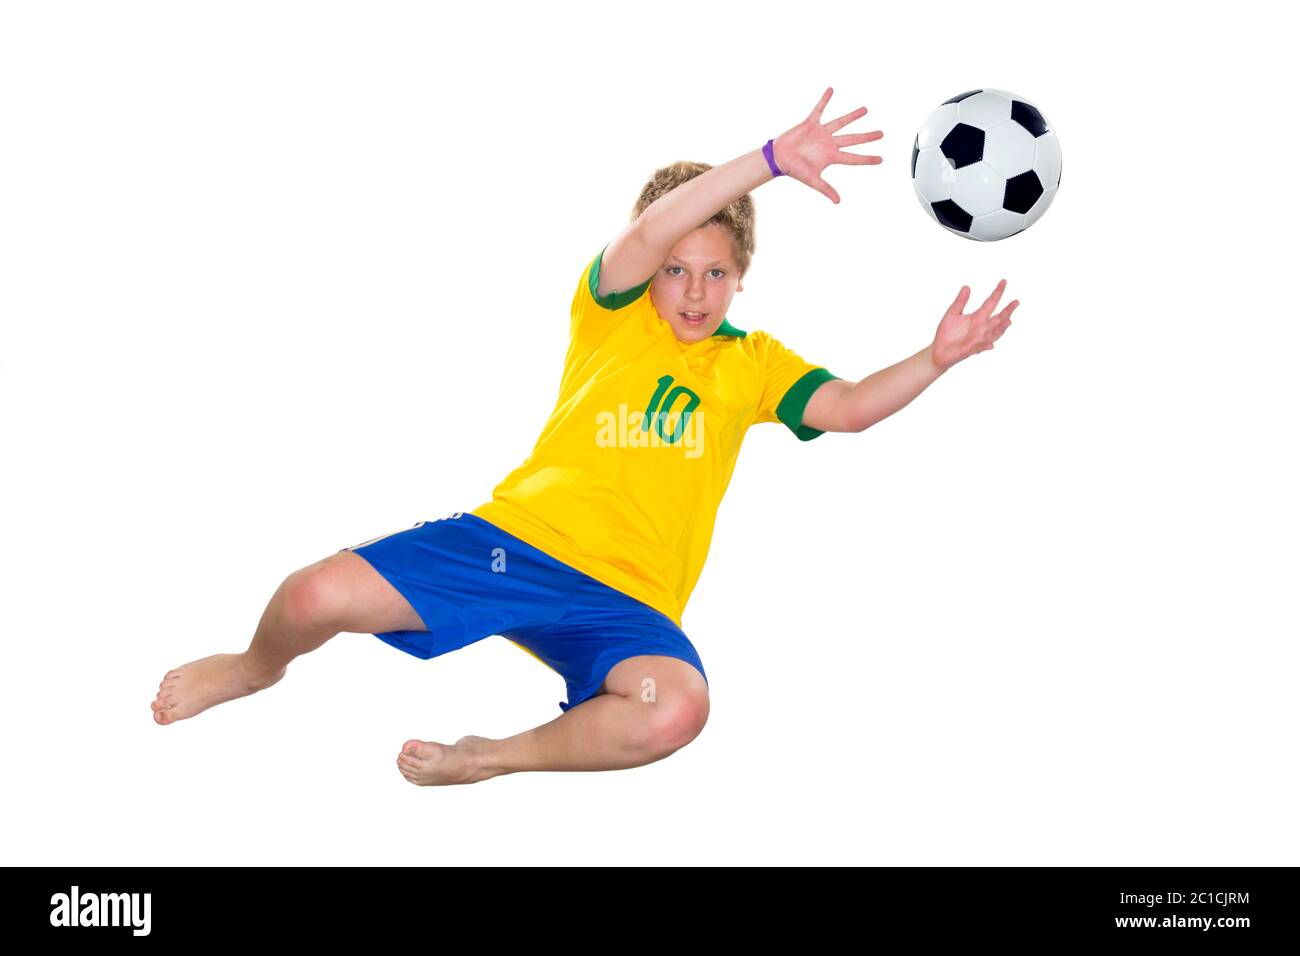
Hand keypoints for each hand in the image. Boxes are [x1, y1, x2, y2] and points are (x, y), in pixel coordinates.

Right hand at [772, 87, 882, 203]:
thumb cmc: (795, 170)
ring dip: (853, 116)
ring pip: (841, 122)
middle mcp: (829, 143)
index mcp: (831, 156)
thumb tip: (838, 202)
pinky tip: (831, 90)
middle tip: (881, 133)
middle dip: (867, 137)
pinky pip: (819, 109)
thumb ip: (826, 189)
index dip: (867, 159)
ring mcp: (821, 133)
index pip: (854, 158)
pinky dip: (825, 100)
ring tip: (865, 110)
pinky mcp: (810, 124)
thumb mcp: (812, 180)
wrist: (779, 159)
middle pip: (853, 139)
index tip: (881, 159)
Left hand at [931, 280, 1018, 371]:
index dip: (997, 292)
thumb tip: (966, 286)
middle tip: (1016, 302)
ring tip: (1008, 321)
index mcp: (978, 317)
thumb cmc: (946, 333)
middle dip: (1008, 311)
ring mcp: (978, 339)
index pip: (991, 303)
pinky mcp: (971, 349)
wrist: (937, 350)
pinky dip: (985, 346)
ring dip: (1001, 329)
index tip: (1004, 281)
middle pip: (999, 318)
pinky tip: (991, 345)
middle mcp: (982, 327)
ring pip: (994, 334)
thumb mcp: (952, 313)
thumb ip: (960, 301)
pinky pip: (980, 348)